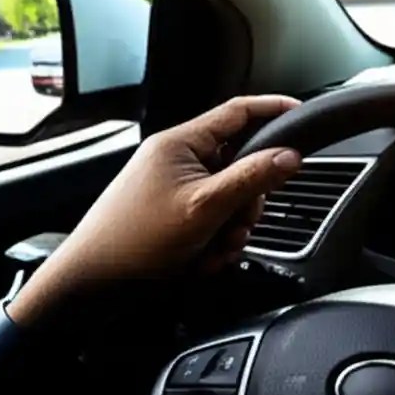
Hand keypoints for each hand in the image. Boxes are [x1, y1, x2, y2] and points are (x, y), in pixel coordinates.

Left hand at [7, 95, 302, 326]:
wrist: (93, 284)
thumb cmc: (133, 241)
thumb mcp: (204, 207)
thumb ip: (252, 178)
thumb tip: (290, 156)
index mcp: (180, 143)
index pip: (238, 111)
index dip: (274, 110)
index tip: (302, 114)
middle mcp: (178, 161)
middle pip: (242, 164)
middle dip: (249, 199)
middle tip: (239, 222)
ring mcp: (175, 188)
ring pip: (231, 198)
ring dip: (232, 226)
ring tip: (213, 247)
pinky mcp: (173, 214)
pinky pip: (214, 220)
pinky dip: (216, 241)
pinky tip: (202, 257)